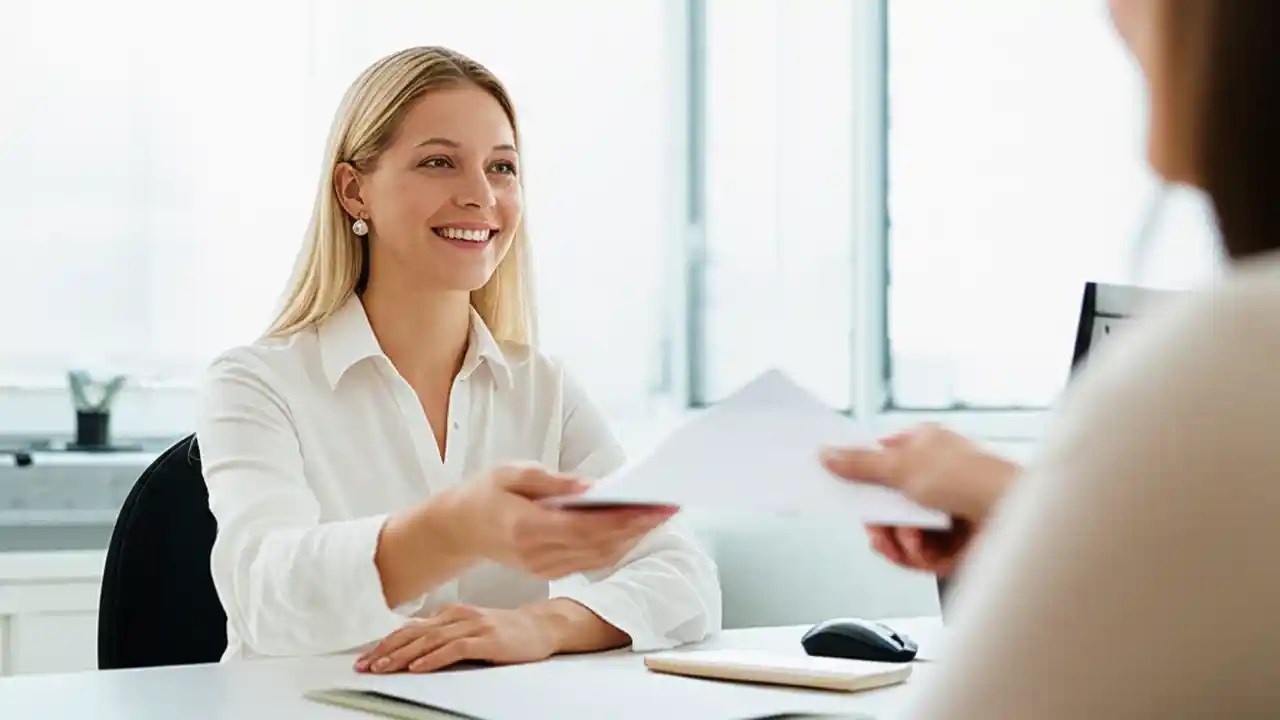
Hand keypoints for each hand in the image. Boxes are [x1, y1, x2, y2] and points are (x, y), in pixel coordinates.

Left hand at [355, 604, 555, 673]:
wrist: (542, 626)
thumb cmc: (507, 632)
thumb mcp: (471, 629)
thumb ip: (446, 635)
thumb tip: (415, 649)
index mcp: (452, 613)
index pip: (411, 628)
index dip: (386, 643)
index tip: (366, 658)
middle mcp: (458, 616)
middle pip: (414, 633)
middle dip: (386, 650)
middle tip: (364, 665)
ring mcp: (473, 626)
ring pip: (429, 640)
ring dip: (403, 655)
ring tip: (383, 667)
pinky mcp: (487, 639)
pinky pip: (454, 649)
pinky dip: (433, 658)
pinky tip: (418, 667)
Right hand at [441, 463, 676, 578]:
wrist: (458, 528)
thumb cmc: (485, 493)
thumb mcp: (510, 473)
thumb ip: (550, 480)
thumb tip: (592, 487)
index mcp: (525, 527)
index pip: (584, 527)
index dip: (621, 518)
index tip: (650, 504)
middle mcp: (536, 554)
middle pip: (598, 544)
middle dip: (637, 526)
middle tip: (669, 506)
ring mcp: (543, 567)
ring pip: (599, 557)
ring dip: (632, 537)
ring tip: (660, 514)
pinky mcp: (549, 571)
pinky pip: (590, 561)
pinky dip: (616, 545)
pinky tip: (635, 527)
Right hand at [820, 424, 1020, 575]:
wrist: (1016, 514)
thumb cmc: (971, 477)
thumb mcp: (902, 465)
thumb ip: (861, 464)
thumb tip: (828, 454)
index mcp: (924, 445)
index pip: (879, 459)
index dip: (860, 477)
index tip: (842, 489)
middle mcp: (934, 477)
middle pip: (885, 504)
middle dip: (881, 523)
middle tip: (879, 529)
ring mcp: (944, 511)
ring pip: (900, 534)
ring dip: (900, 542)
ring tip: (912, 540)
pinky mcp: (953, 542)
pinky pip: (919, 555)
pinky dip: (919, 556)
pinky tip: (927, 550)